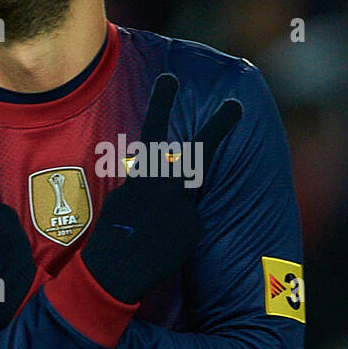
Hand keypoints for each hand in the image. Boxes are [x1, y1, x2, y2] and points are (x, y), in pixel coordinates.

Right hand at [81, 73, 241, 303]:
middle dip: (220, 125)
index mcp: (144, 174)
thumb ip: (143, 188)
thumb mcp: (120, 201)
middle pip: (201, 150)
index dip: (163, 102)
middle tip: (236, 106)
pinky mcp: (195, 228)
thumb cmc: (110, 236)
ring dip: (183, 207)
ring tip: (166, 217)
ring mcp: (185, 206)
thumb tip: (162, 191)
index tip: (170, 78)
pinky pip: (187, 225)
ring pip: (189, 197)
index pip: (154, 132)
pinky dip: (176, 234)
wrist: (115, 270)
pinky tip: (161, 247)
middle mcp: (169, 185)